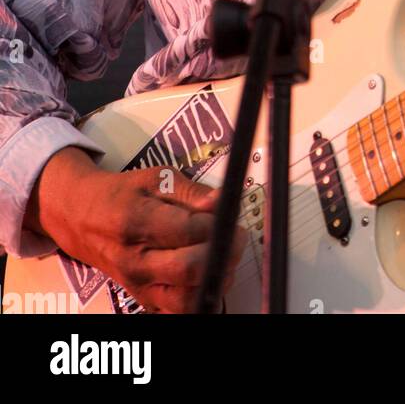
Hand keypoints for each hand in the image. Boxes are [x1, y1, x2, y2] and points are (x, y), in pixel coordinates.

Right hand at [25, 146, 247, 313]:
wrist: (84, 219)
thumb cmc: (122, 195)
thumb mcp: (156, 178)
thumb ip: (191, 191)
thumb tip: (220, 202)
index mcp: (136, 221)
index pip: (187, 231)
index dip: (216, 223)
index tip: (230, 214)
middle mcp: (135, 260)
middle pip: (189, 268)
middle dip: (224, 252)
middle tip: (237, 236)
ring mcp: (138, 284)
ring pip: (186, 298)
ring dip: (215, 278)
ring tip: (224, 256)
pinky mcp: (143, 299)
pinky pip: (178, 310)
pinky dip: (199, 296)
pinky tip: (208, 275)